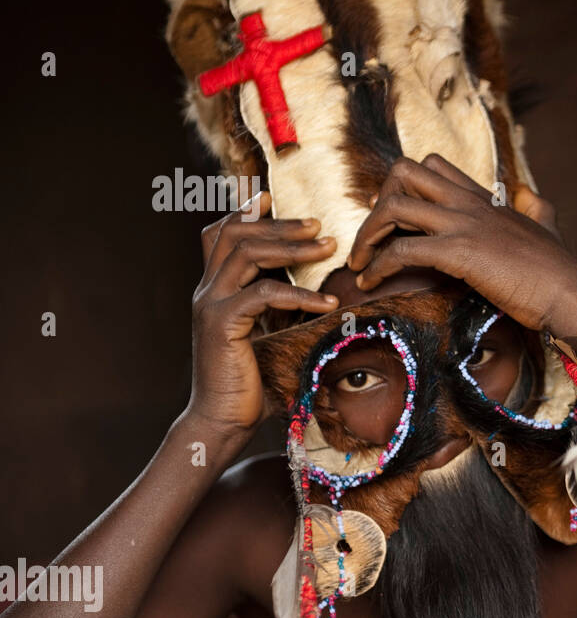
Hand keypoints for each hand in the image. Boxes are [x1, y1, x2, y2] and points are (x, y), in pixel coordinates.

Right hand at [186, 192, 338, 438]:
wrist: (223, 420)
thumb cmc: (252, 381)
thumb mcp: (270, 336)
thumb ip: (282, 310)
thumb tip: (321, 293)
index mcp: (215, 289)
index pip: (220, 234)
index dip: (243, 211)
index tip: (271, 197)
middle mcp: (207, 290)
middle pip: (236, 234)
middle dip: (279, 224)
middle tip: (318, 225)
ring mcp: (210, 304)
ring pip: (247, 254)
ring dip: (291, 247)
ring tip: (328, 247)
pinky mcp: (221, 324)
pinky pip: (263, 294)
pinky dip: (298, 294)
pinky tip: (327, 301)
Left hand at [347, 154, 576, 336]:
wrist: (571, 293)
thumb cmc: (560, 271)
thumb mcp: (547, 226)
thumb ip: (536, 209)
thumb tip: (531, 196)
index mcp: (486, 198)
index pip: (434, 165)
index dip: (406, 187)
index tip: (396, 218)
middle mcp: (470, 204)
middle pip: (404, 172)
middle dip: (378, 202)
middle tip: (373, 237)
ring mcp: (464, 225)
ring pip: (393, 205)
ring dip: (367, 234)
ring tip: (360, 262)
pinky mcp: (459, 253)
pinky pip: (401, 250)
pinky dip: (378, 266)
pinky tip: (371, 282)